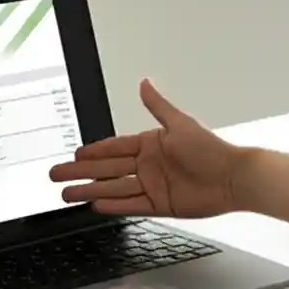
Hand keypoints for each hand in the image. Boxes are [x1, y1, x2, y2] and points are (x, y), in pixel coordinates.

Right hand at [49, 79, 241, 217]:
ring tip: (66, 193)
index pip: (114, 148)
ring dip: (89, 190)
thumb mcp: (180, 123)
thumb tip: (144, 83)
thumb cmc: (211, 149)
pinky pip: (130, 204)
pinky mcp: (160, 204)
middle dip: (80, 172)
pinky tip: (94, 205)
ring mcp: (152, 186)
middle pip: (106, 170)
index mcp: (150, 144)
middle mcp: (148, 165)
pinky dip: (113, 205)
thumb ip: (158, 105)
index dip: (93, 152)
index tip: (74, 153)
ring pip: (113, 188)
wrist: (233, 178)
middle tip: (56, 174)